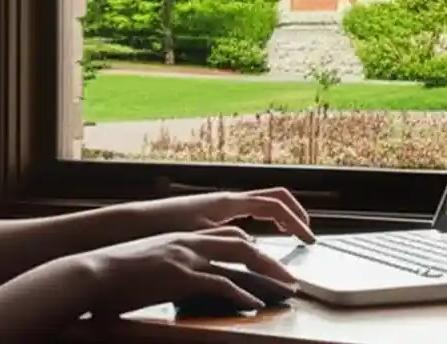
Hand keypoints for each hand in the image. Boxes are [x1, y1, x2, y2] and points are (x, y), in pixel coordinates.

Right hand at [83, 226, 296, 316]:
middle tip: (288, 278)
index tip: (267, 262)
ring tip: (284, 288)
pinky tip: (253, 304)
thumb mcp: (150, 265)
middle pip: (241, 242)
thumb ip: (171, 269)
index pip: (227, 235)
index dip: (251, 248)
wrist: (92, 273)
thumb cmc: (115, 275)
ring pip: (240, 256)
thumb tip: (182, 282)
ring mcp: (185, 256)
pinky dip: (240, 293)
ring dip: (267, 272)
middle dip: (269, 259)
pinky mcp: (179, 276)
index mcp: (183, 237)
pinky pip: (220, 283)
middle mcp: (188, 241)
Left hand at [144, 187, 316, 242]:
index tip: (309, 240)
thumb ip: (231, 240)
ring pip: (263, 202)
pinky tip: (262, 235)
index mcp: (231, 202)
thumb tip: (258, 249)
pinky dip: (265, 218)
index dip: (297, 221)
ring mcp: (222, 203)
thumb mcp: (201, 236)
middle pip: (275, 197)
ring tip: (291, 233)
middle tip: (307, 233)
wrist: (137, 221)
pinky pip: (250, 209)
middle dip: (296, 212)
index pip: (276, 206)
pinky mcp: (213, 211)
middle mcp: (229, 198)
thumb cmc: (165, 226)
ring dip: (282, 215)